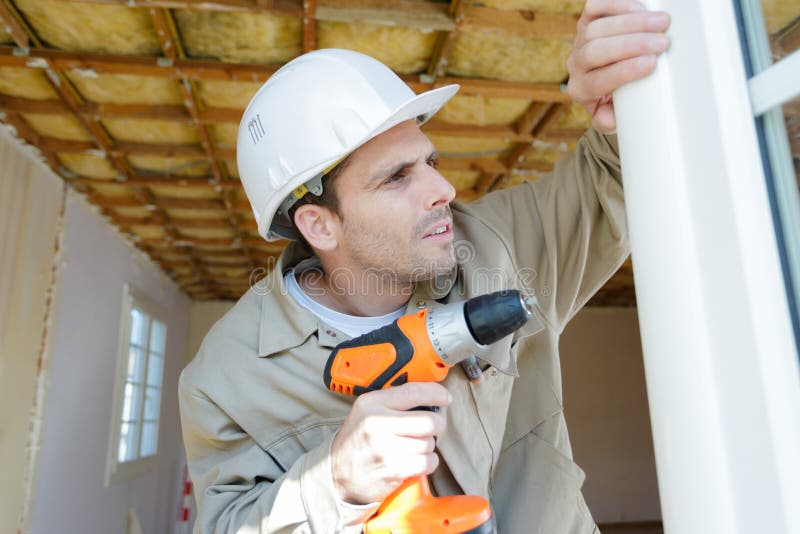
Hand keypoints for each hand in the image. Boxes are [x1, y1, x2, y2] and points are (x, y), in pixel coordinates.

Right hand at [331, 382, 451, 504]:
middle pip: (429, 421)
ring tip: (414, 446)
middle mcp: (377, 424)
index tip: (445, 397)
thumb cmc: (358, 441)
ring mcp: (385, 448)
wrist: (338, 475)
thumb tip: (429, 394)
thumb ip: (393, 401)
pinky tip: (416, 460)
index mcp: (371, 404)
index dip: (435, 393)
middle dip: (437, 425)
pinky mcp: (393, 470)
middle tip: (431, 428)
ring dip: (428, 446)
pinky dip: (428, 462)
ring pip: (429, 443)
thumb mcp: (366, 411)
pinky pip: (427, 462)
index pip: (412, 392)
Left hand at [567, 0, 670, 133]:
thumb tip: (611, 118)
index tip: (652, 63)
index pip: (598, 80)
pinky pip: (594, 8)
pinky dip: (617, 5)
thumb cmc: (615, 101)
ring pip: (596, 27)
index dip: (624, 71)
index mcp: (581, 90)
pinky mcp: (587, 21)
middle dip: (631, 44)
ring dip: (632, 22)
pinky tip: (641, 8)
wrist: (606, 86)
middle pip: (596, 50)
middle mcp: (576, 65)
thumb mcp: (613, 118)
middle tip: (663, 43)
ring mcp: (579, 41)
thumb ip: (611, 121)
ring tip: (662, 23)